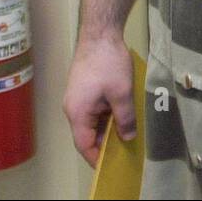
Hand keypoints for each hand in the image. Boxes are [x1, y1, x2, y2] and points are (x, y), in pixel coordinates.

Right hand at [63, 34, 136, 167]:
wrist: (99, 34)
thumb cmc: (108, 63)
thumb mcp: (122, 93)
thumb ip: (125, 118)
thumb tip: (127, 137)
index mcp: (78, 112)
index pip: (84, 144)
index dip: (96, 157)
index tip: (110, 166)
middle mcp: (73, 108)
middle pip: (87, 133)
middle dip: (104, 143)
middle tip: (125, 150)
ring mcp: (78, 98)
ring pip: (92, 121)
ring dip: (107, 127)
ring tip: (127, 134)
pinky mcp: (84, 89)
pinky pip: (95, 110)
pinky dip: (107, 115)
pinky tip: (123, 115)